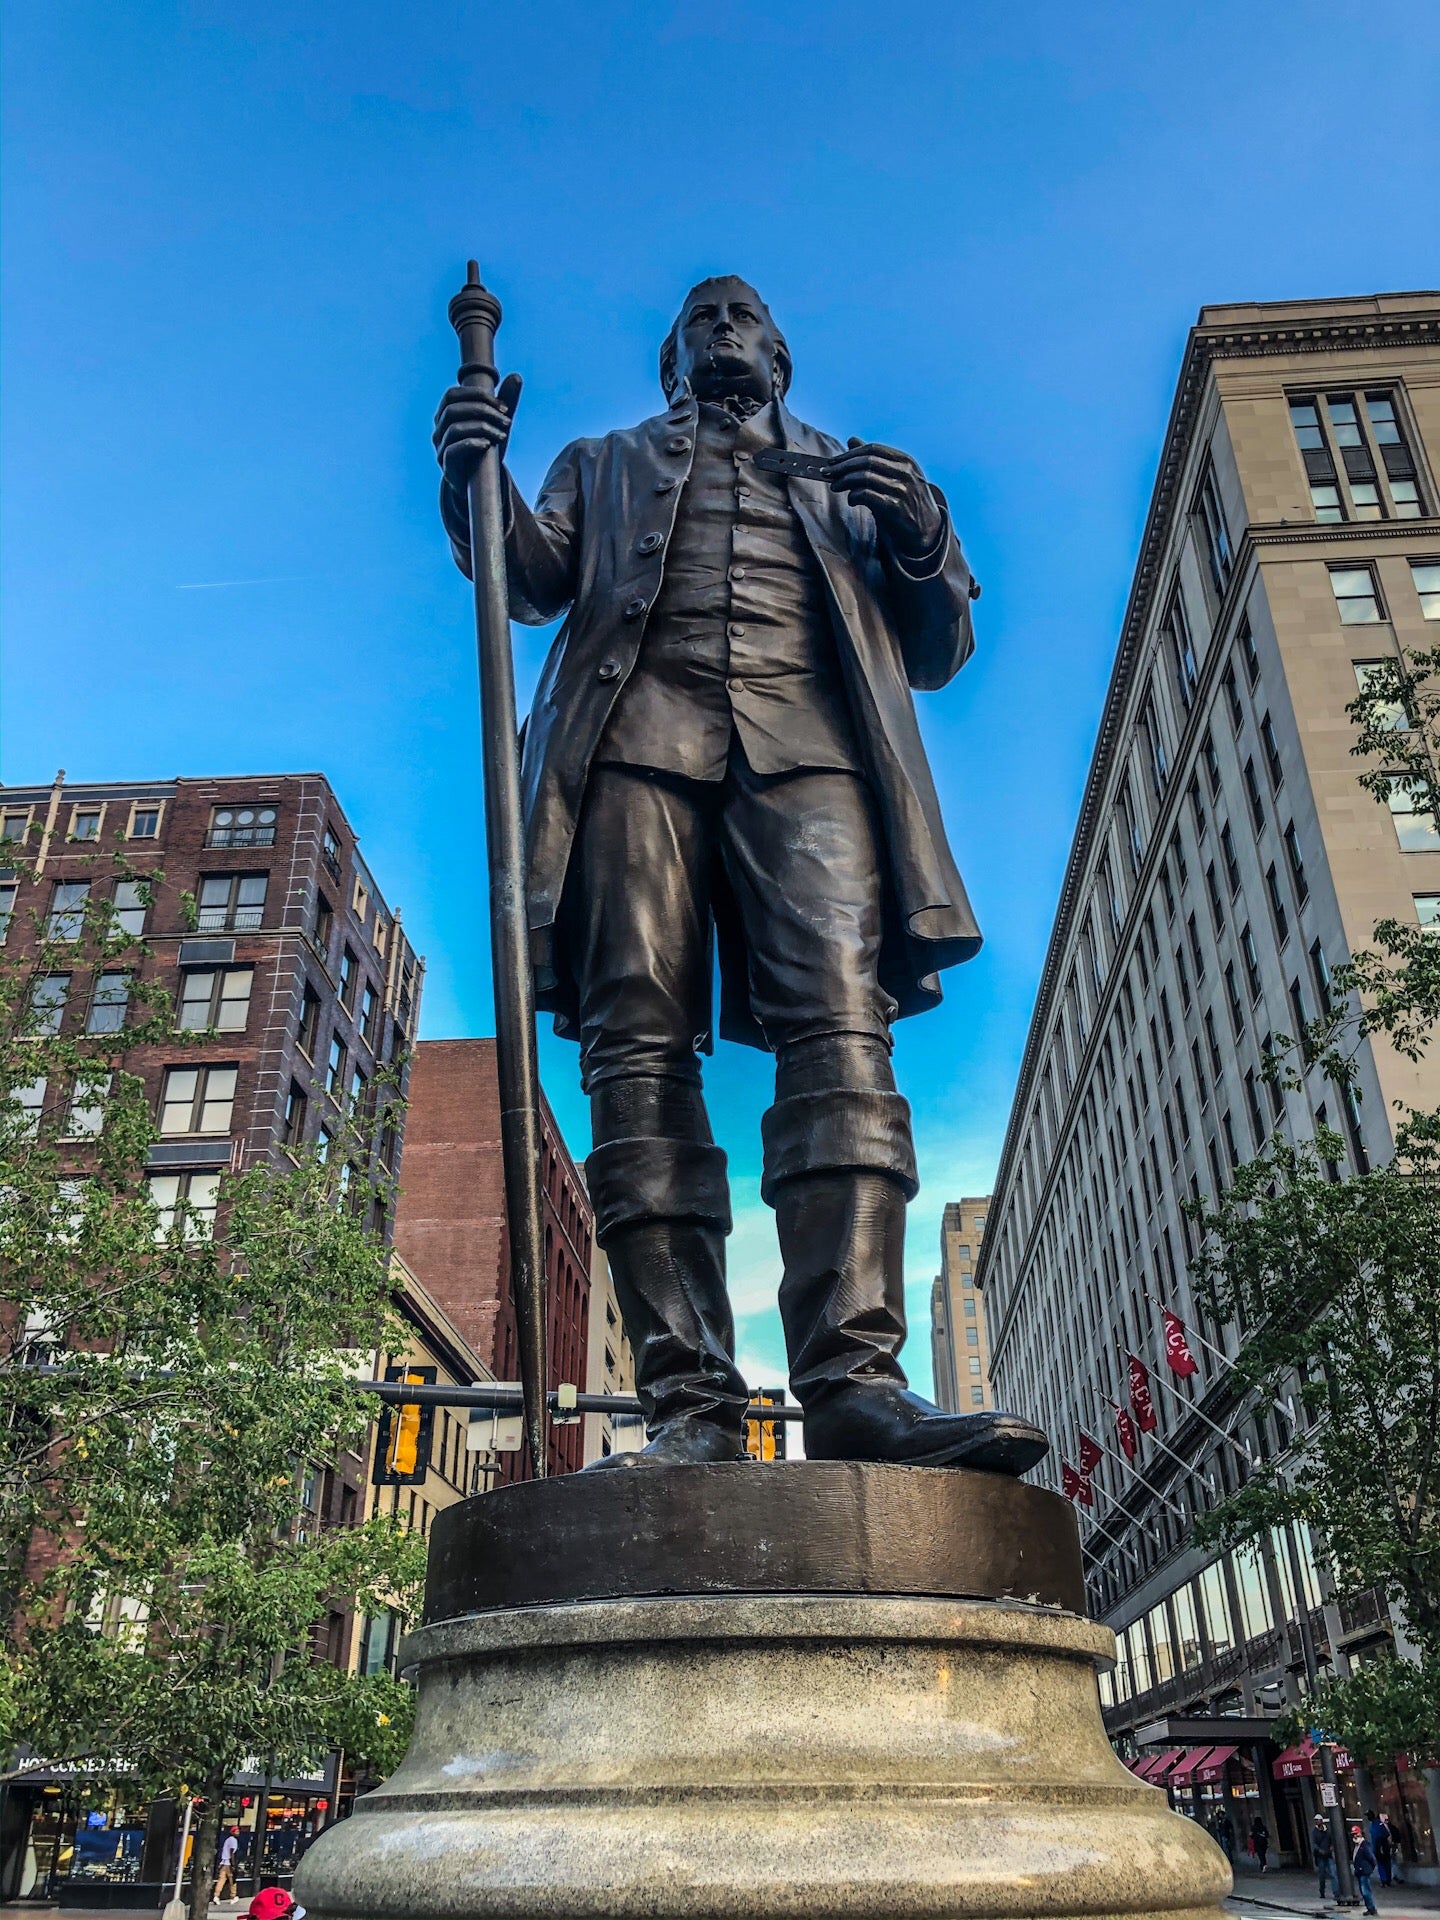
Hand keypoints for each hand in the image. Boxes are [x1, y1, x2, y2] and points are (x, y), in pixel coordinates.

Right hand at [433, 372, 522, 491]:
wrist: (480, 482)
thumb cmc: (486, 448)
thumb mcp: (497, 423)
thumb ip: (504, 402)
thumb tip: (516, 376)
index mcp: (446, 414)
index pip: (453, 394)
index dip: (477, 396)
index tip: (503, 406)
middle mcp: (439, 428)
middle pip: (453, 409)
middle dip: (483, 411)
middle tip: (507, 421)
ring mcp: (440, 447)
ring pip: (454, 428)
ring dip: (482, 428)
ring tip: (502, 435)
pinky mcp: (446, 465)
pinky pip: (453, 450)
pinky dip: (471, 444)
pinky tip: (488, 446)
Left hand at [828, 438, 943, 553]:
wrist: (926, 529)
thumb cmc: (907, 501)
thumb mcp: (895, 476)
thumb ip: (874, 459)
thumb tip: (852, 440)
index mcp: (905, 460)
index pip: (873, 449)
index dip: (850, 454)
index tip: (834, 461)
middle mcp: (906, 472)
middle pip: (867, 461)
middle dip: (843, 466)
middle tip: (827, 473)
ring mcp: (902, 489)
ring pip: (865, 477)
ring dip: (845, 481)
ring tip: (835, 486)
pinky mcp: (896, 507)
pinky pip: (867, 495)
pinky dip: (854, 496)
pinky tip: (851, 500)